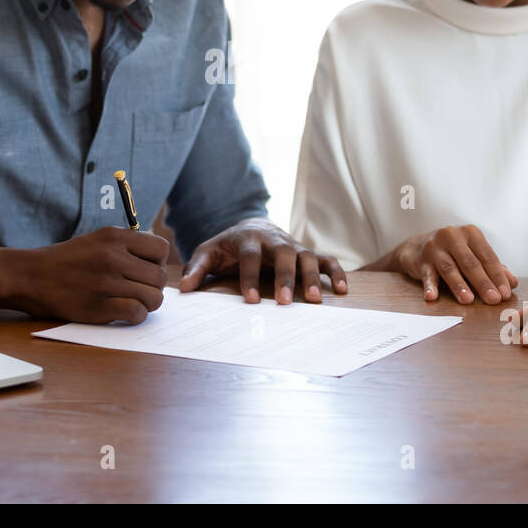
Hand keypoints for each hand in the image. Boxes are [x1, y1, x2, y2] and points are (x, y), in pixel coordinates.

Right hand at [17, 227, 169, 323]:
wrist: (31, 276)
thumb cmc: (67, 260)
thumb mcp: (97, 239)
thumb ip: (127, 245)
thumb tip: (157, 257)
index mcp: (115, 237)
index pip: (161, 249)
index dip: (158, 262)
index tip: (145, 269)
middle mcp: (113, 257)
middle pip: (160, 277)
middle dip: (154, 286)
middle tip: (139, 290)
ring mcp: (106, 282)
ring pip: (154, 297)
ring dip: (147, 303)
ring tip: (132, 301)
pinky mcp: (99, 307)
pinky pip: (137, 313)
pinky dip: (135, 316)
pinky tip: (123, 312)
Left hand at [179, 218, 348, 303]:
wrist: (251, 225)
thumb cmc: (228, 246)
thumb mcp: (208, 252)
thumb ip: (196, 268)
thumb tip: (184, 290)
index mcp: (249, 238)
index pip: (251, 256)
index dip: (250, 277)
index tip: (252, 301)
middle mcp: (275, 240)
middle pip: (284, 254)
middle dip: (285, 278)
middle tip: (285, 303)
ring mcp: (293, 245)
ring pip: (307, 257)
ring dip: (312, 277)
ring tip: (314, 300)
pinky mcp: (307, 252)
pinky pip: (326, 260)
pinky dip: (336, 272)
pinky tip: (342, 290)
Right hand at [391, 225, 515, 303]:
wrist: (417, 247)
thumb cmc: (452, 253)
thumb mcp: (472, 255)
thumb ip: (492, 268)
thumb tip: (512, 283)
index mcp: (470, 233)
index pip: (487, 256)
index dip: (497, 275)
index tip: (505, 293)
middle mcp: (452, 236)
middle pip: (470, 263)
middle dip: (483, 282)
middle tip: (493, 299)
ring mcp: (434, 247)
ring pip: (449, 268)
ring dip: (459, 285)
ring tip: (468, 300)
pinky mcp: (420, 259)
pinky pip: (426, 275)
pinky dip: (430, 286)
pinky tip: (432, 297)